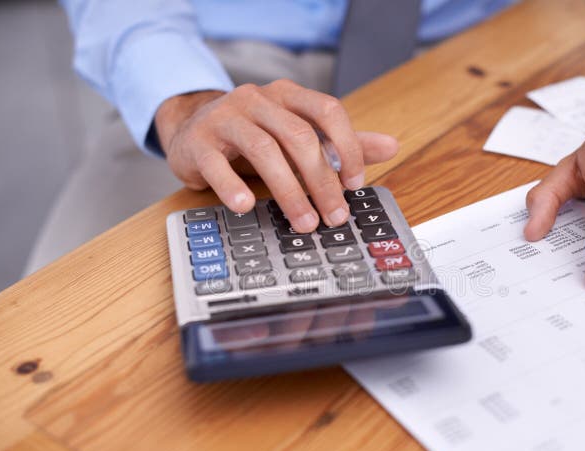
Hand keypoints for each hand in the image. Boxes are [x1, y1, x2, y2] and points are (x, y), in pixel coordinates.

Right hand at [154, 79, 398, 231]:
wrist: (191, 129)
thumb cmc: (253, 135)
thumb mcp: (297, 134)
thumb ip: (342, 142)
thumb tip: (392, 146)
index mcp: (287, 95)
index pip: (327, 110)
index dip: (347, 146)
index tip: (356, 183)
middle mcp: (257, 100)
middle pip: (299, 136)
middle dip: (322, 181)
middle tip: (334, 216)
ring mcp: (225, 118)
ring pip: (264, 151)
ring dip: (289, 192)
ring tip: (304, 222)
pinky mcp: (198, 142)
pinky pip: (217, 164)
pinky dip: (233, 187)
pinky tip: (247, 207)